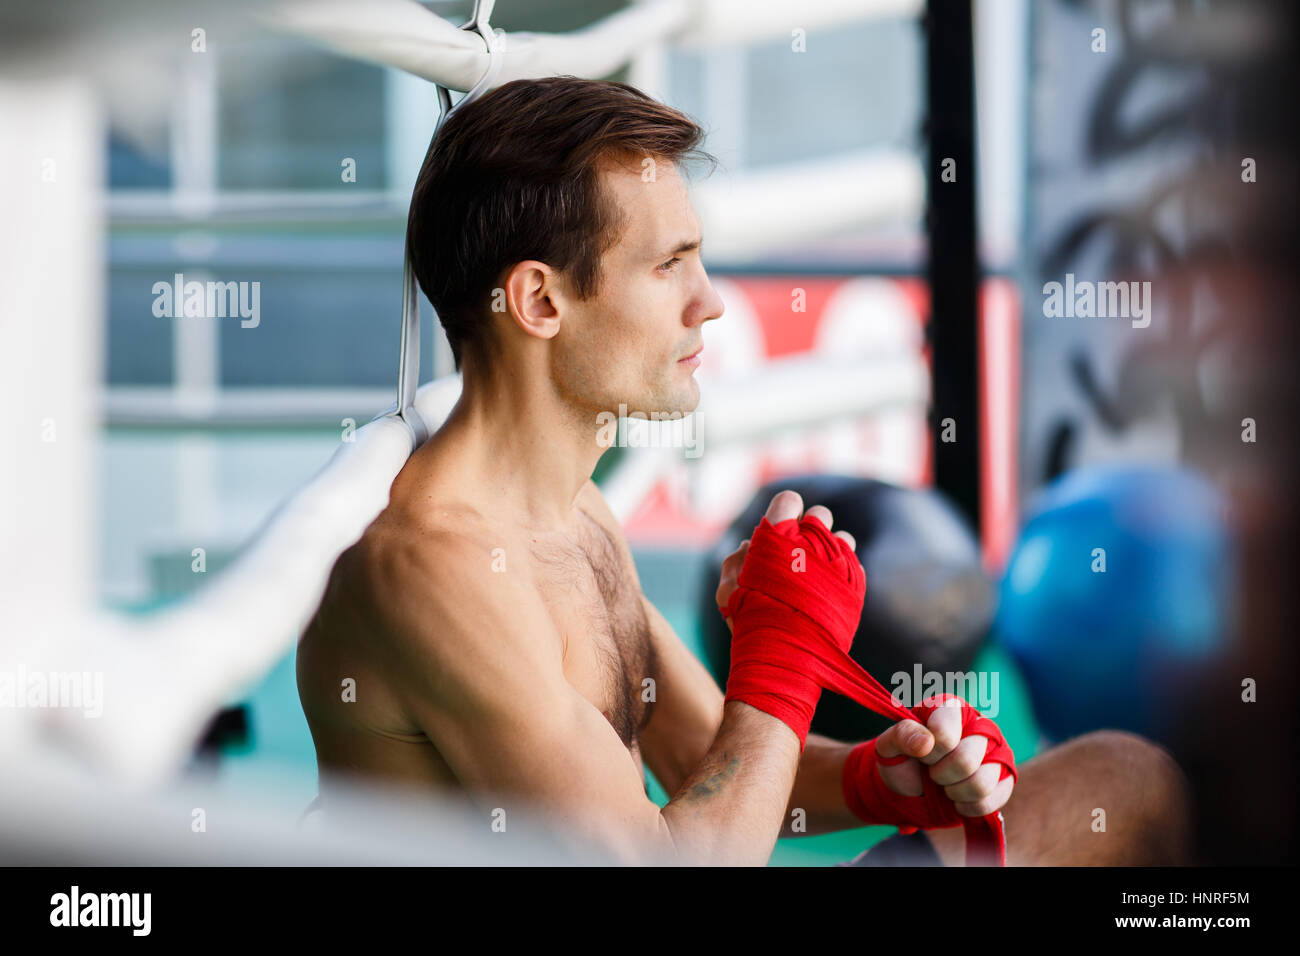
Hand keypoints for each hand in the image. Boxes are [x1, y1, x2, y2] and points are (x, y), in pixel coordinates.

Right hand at [715, 490, 857, 633]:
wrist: (787, 655)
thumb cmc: (752, 619)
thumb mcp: (729, 589)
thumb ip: (736, 562)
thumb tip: (749, 545)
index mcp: (779, 535)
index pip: (788, 500)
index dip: (783, 511)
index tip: (780, 527)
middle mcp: (811, 541)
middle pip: (820, 516)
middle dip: (810, 529)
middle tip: (799, 553)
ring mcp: (837, 561)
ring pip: (841, 537)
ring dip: (829, 549)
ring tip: (818, 573)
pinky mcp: (854, 582)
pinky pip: (851, 564)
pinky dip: (840, 573)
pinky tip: (828, 591)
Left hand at [872, 697, 1015, 817]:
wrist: (912, 788)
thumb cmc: (904, 760)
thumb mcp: (890, 746)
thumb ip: (901, 735)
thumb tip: (926, 741)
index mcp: (950, 708)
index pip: (945, 733)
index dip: (929, 752)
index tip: (921, 753)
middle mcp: (980, 725)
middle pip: (966, 760)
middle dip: (940, 774)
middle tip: (931, 771)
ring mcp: (996, 752)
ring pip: (981, 783)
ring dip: (954, 791)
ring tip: (944, 784)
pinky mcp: (1004, 779)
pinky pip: (989, 801)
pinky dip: (966, 805)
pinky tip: (956, 797)